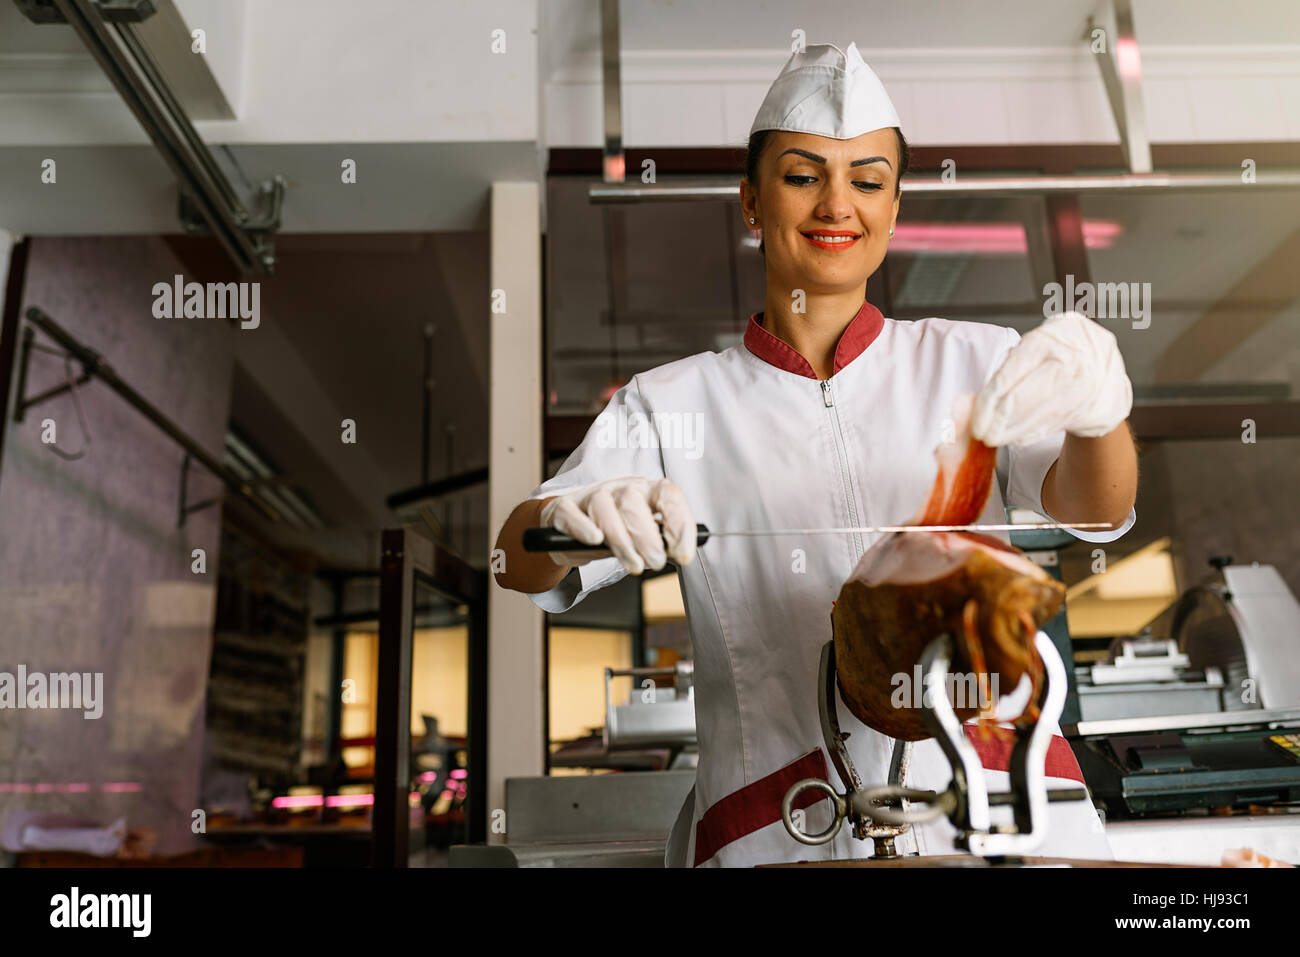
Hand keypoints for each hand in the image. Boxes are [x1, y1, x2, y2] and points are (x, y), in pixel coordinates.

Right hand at [538, 476, 696, 575]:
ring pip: (605, 508)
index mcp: (644, 489)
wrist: (568, 526)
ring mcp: (589, 495)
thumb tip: (677, 552)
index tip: (683, 552)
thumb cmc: (611, 529)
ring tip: (634, 565)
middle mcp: (619, 487)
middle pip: (634, 502)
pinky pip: (573, 514)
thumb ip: (656, 540)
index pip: (668, 494)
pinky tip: (595, 540)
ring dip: (621, 540)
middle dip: (648, 537)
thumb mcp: (637, 534)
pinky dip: (584, 527)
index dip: (679, 522)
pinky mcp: (563, 508)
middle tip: (656, 562)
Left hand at [972, 311, 1132, 446]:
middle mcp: (1069, 361)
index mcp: (1048, 339)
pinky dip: (1030, 434)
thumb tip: (974, 403)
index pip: (1008, 376)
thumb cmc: (1063, 353)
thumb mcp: (1038, 347)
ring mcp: (1082, 386)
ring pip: (1035, 417)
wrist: (1107, 367)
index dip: (988, 403)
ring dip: (1011, 433)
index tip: (976, 421)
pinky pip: (1051, 425)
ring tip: (996, 438)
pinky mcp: (1090, 409)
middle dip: (997, 422)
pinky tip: (1017, 437)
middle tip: (982, 434)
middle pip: (1020, 399)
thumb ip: (1009, 370)